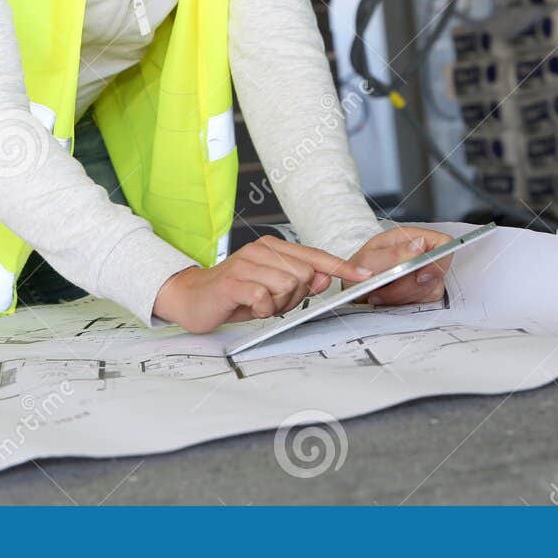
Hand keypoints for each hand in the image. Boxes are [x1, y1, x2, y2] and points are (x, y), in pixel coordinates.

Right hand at [153, 236, 375, 334]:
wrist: (192, 297)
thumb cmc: (234, 293)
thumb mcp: (271, 289)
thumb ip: (299, 283)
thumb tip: (324, 278)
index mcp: (273, 247)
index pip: (316, 256)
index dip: (342, 267)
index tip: (365, 275)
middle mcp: (261, 250)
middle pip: (305, 275)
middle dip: (295, 297)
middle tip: (272, 302)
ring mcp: (246, 263)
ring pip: (288, 286)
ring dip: (276, 305)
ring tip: (258, 304)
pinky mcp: (233, 281)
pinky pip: (264, 298)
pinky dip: (261, 310)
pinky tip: (248, 308)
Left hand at [345, 225, 454, 307]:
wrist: (352, 287)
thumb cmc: (359, 268)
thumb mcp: (368, 258)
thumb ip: (394, 253)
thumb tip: (420, 244)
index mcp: (410, 238)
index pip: (443, 244)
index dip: (437, 261)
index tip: (420, 277)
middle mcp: (421, 255)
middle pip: (437, 271)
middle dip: (410, 285)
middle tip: (384, 288)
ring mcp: (424, 273)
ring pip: (431, 289)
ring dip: (404, 296)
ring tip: (380, 293)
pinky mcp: (422, 291)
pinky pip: (424, 301)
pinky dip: (405, 303)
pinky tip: (387, 299)